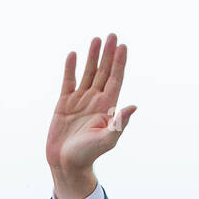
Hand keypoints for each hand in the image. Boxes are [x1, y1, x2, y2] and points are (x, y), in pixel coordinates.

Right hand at [46, 33, 135, 198]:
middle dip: (108, 54)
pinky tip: (73, 55)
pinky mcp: (65, 103)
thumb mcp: (106, 140)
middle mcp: (96, 101)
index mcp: (108, 107)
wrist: (66, 163)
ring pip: (88, 73)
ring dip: (92, 56)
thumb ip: (119, 123)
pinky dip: (70, 68)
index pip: (116, 80)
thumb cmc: (88, 155)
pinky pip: (69, 81)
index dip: (119, 63)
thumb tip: (133, 106)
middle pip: (104, 72)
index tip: (123, 46)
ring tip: (96, 39)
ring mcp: (80, 100)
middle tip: (112, 35)